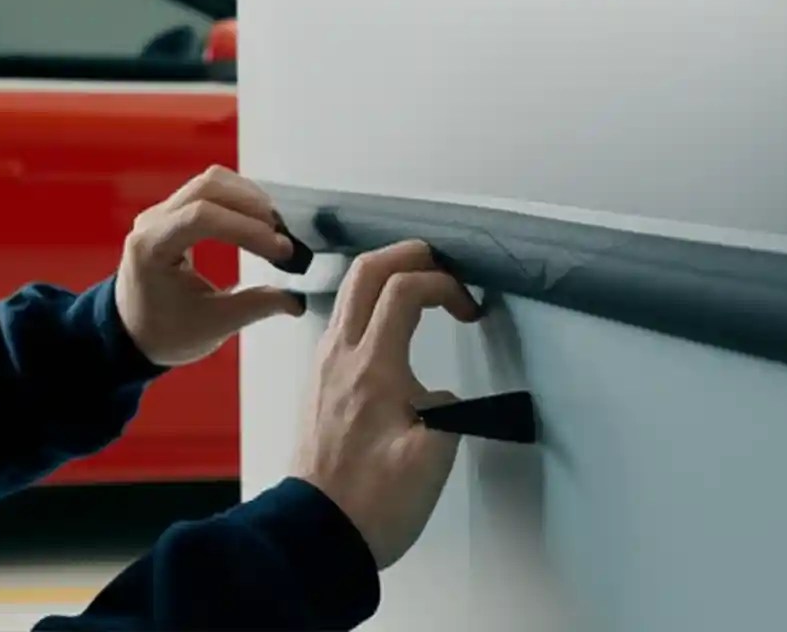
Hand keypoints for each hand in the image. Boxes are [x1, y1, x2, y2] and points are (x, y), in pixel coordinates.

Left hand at [115, 165, 304, 366]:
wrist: (132, 334)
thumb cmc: (165, 332)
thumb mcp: (213, 326)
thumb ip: (257, 307)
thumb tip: (297, 300)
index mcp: (152, 248)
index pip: (202, 218)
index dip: (247, 229)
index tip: (281, 250)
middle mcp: (152, 222)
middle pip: (207, 188)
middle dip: (252, 207)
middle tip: (282, 235)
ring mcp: (161, 214)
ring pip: (210, 183)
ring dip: (247, 199)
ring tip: (273, 228)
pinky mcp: (174, 214)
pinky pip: (207, 191)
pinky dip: (238, 200)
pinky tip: (257, 222)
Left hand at [292, 239, 481, 569]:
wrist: (317, 532)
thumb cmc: (370, 501)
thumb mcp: (433, 455)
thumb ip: (453, 410)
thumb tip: (444, 395)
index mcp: (371, 367)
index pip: (405, 288)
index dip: (446, 285)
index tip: (469, 310)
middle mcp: (340, 356)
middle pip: (367, 270)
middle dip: (411, 255)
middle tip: (444, 266)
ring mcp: (325, 366)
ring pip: (349, 292)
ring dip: (388, 276)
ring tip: (424, 289)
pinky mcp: (321, 383)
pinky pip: (342, 321)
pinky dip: (371, 305)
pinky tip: (392, 326)